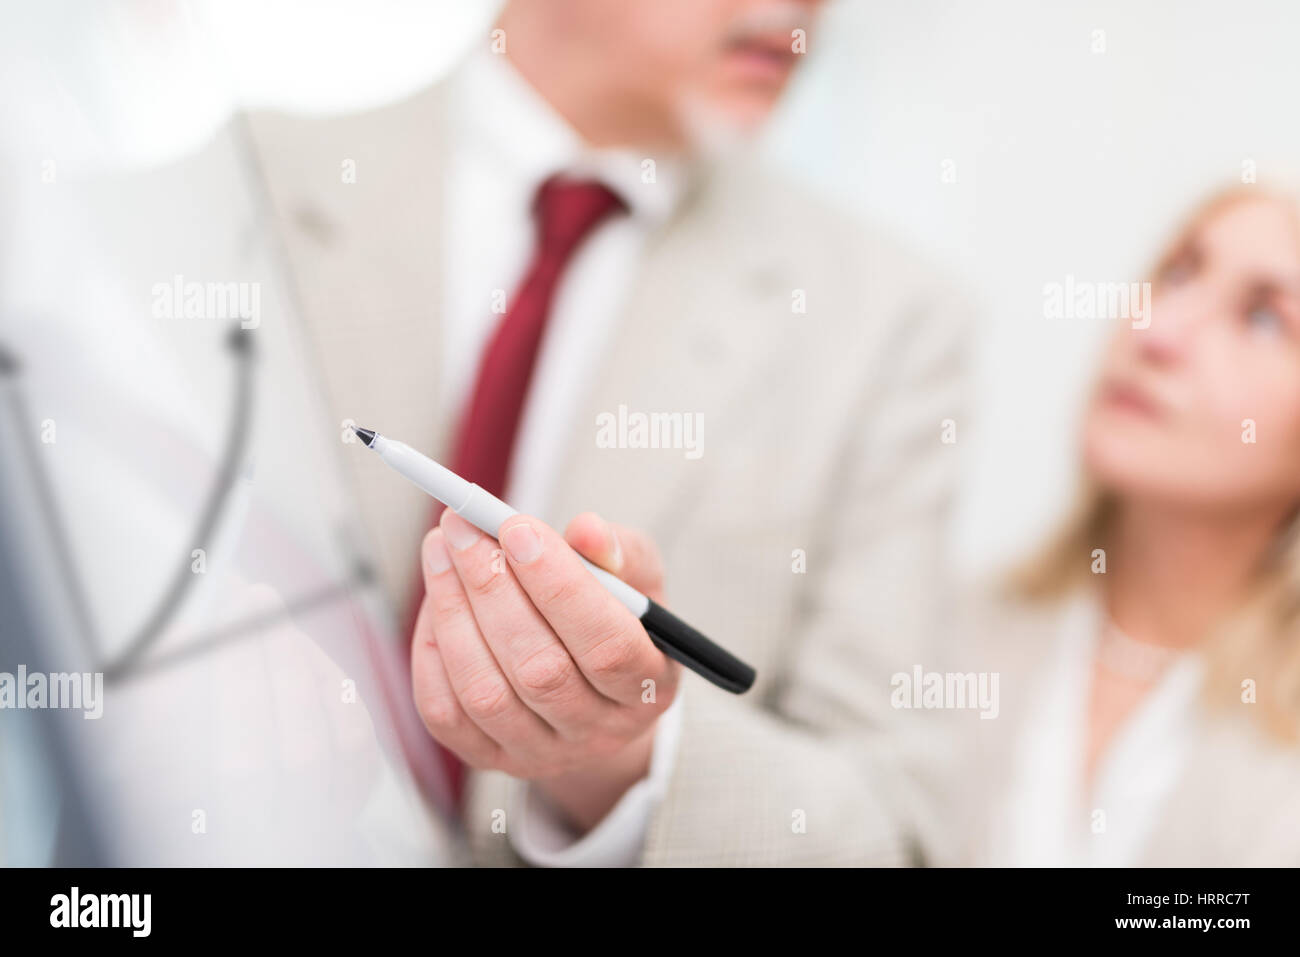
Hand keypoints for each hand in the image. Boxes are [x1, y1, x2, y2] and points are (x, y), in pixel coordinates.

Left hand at [411, 508, 679, 831]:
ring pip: (485, 694)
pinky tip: (437, 600)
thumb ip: (621, 552)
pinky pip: (445, 714)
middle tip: (463, 528)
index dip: (559, 586)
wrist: (593, 694)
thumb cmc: (617, 622)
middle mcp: (598, 732)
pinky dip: (430, 651)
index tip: (517, 528)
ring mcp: (541, 753)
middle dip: (492, 588)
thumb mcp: (638, 582)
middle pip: (539, 671)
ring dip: (453, 612)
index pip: (607, 645)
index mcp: (648, 687)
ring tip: (441, 550)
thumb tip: (587, 529)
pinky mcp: (489, 758)